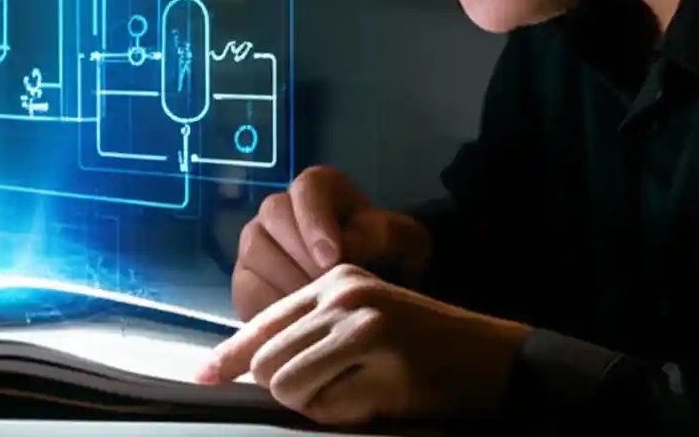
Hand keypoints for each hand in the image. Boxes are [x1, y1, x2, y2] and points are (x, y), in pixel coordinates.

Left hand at [200, 264, 529, 425]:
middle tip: (333, 394)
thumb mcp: (360, 325)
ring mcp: (361, 323)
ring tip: (356, 396)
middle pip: (266, 362)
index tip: (203, 378)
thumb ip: (308, 338)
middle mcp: (341, 294)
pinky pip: (326, 407)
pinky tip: (376, 402)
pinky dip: (342, 416)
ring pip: (288, 385)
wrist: (495, 360)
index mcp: (332, 282)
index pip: (261, 322)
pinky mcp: (382, 358)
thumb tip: (246, 369)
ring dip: (314, 406)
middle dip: (286, 392)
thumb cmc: (422, 352)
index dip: (228, 356)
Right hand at [233, 166, 431, 319]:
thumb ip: (379, 234)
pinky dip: (270, 307)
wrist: (373, 295)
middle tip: (325, 289)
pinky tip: (296, 324)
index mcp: (319, 188)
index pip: (308, 188)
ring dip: (286, 282)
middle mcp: (280, 209)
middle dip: (301, 256)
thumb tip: (340, 249)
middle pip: (274, 215)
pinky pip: (245, 287)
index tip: (332, 258)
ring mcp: (256, 243)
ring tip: (317, 310)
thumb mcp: (402, 242)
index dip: (316, 221)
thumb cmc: (388, 259)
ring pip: (255, 251)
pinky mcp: (245, 279)